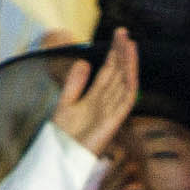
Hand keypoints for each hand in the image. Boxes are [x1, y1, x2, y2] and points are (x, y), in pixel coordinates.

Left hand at [52, 34, 140, 160]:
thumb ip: (74, 84)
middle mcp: (107, 103)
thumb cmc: (62, 137)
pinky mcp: (114, 120)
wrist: (60, 158)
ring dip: (128, 62)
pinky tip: (129, 66)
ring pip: (125, 82)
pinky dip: (129, 81)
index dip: (113, 54)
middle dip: (122, 53)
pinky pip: (126, 97)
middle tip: (123, 32)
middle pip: (118, 73)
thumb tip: (84, 61)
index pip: (108, 72)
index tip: (118, 36)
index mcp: (96, 98)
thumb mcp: (65, 103)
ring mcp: (112, 111)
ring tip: (129, 42)